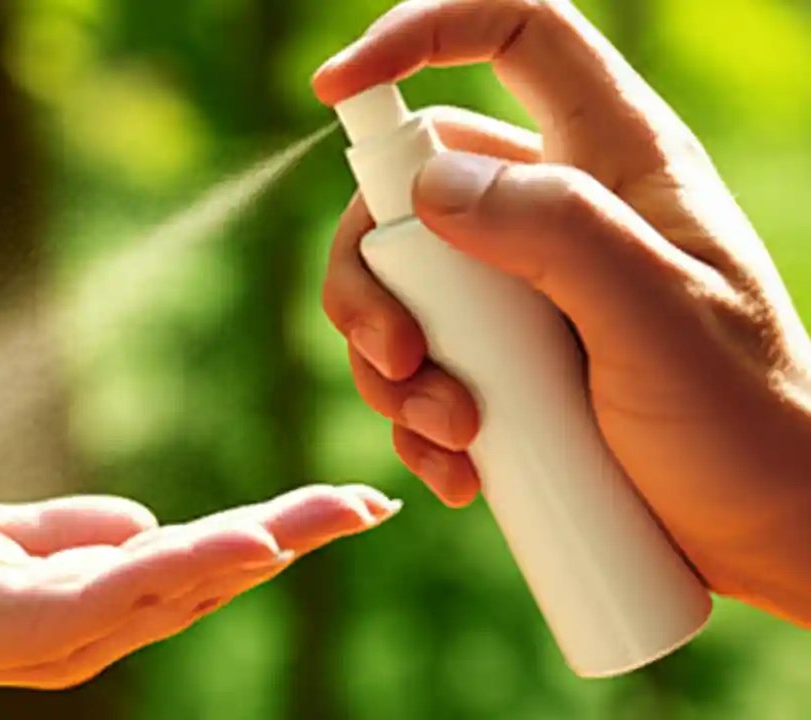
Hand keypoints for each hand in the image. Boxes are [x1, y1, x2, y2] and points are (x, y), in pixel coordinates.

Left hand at [0, 480, 397, 688]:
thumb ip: (71, 531)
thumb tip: (143, 520)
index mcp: (87, 600)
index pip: (195, 563)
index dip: (267, 534)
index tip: (336, 503)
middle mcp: (89, 628)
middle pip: (210, 578)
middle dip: (292, 539)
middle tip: (372, 500)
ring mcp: (62, 633)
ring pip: (184, 585)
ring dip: (263, 547)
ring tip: (336, 511)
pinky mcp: (29, 625)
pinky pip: (126, 591)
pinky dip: (193, 562)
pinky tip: (248, 537)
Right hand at [314, 0, 810, 624]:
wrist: (763, 531)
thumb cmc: (744, 424)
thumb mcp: (660, 321)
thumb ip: (559, 233)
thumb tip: (431, 188)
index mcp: (618, 159)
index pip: (515, 35)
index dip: (421, 33)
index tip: (335, 90)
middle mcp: (559, 209)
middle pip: (411, 185)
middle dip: (373, 273)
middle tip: (397, 354)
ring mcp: (524, 287)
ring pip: (398, 282)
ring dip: (388, 360)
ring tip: (449, 430)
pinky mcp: (504, 357)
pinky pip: (415, 360)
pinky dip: (411, 413)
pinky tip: (457, 467)